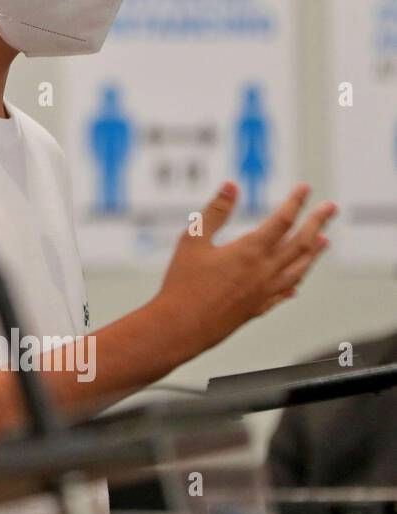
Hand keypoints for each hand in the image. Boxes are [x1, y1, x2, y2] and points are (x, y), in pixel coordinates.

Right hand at [156, 180, 334, 353]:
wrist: (182, 326)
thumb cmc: (183, 284)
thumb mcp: (193, 240)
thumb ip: (215, 212)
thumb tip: (231, 187)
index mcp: (249, 251)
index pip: (282, 221)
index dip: (295, 202)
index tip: (305, 189)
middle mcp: (264, 271)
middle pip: (301, 243)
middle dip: (318, 222)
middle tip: (330, 208)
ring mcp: (266, 291)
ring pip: (300, 268)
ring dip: (315, 252)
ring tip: (324, 240)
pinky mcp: (259, 307)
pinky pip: (287, 292)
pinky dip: (297, 281)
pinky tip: (298, 282)